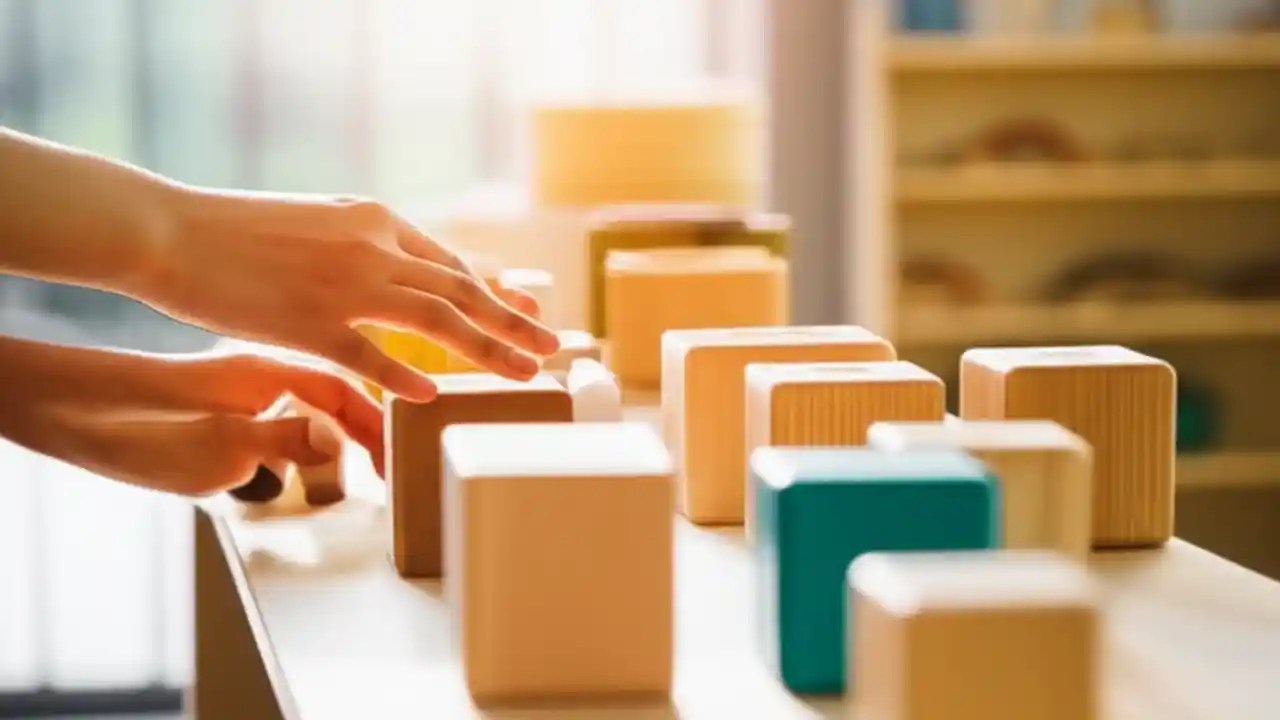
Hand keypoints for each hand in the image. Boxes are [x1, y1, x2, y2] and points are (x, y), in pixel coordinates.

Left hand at [0, 336, 384, 494]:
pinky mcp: (223, 405)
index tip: (395, 455)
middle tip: (390, 462)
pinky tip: (312, 450)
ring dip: (343, 425)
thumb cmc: (136, 427)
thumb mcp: (213, 445)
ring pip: (312, 400)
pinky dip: (311, 429)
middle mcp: (261, 375)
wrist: (68, 409)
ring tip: (366, 456)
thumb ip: (279, 440)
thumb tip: (336, 439)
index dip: (376, 424)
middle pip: (337, 391)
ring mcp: (241, 388)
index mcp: (267, 374)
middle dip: (370, 424)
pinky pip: (285, 411)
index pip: (345, 391)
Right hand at [136, 187, 558, 400]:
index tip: (527, 311)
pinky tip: (435, 398)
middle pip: (462, 290)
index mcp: (375, 220)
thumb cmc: (237, 231)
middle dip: (513, 322)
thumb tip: (397, 269)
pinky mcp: (310, 324)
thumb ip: (362, 242)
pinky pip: (372, 356)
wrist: (171, 229)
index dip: (494, 291)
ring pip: (437, 320)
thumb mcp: (316, 221)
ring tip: (525, 374)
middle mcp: (372, 247)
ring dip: (488, 349)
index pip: (450, 263)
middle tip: (552, 347)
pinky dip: (407, 377)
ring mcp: (345, 285)